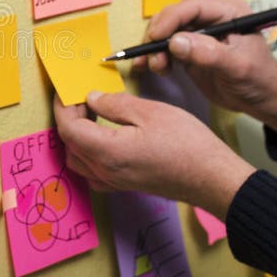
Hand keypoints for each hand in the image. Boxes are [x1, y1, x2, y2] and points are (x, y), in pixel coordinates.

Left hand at [55, 92, 255, 219]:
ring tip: (90, 113)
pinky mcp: (124, 185)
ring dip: (77, 135)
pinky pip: (93, 172)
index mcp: (107, 152)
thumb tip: (91, 99)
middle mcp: (105, 171)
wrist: (213, 178)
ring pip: (78, 159)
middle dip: (69, 118)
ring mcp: (114, 182)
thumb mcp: (151, 112)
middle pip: (70, 144)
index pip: (68, 128)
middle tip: (80, 97)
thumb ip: (115, 104)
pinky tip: (102, 137)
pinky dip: (88, 153)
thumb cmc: (187, 144)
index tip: (66, 91)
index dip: (63, 107)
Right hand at [133, 0, 276, 137]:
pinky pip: (167, 48)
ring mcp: (200, 35)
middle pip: (175, 16)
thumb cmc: (260, 80)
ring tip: (155, 67)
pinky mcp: (191, 51)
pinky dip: (156, 56)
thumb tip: (175, 42)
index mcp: (229, 13)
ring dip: (154, 48)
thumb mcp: (237, 67)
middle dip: (158, 34)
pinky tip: (154, 68)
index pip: (193, 7)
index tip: (156, 37)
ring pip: (167, 32)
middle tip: (150, 54)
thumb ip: (208, 53)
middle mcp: (212, 20)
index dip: (171, 18)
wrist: (264, 101)